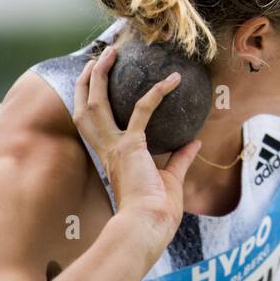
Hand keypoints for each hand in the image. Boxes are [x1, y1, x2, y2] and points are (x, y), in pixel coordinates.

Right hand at [71, 45, 200, 257]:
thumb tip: (195, 143)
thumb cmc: (157, 212)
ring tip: (112, 52)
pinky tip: (174, 79)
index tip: (97, 83)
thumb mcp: (171, 180)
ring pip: (96, 104)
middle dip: (87, 81)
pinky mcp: (131, 147)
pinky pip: (143, 110)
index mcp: (111, 157)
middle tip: (97, 58)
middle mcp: (106, 149)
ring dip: (101, 76)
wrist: (148, 228)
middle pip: (84, 108)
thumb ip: (179, 159)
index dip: (90, 101)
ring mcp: (115, 147)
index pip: (93, 123)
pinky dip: (158, 92)